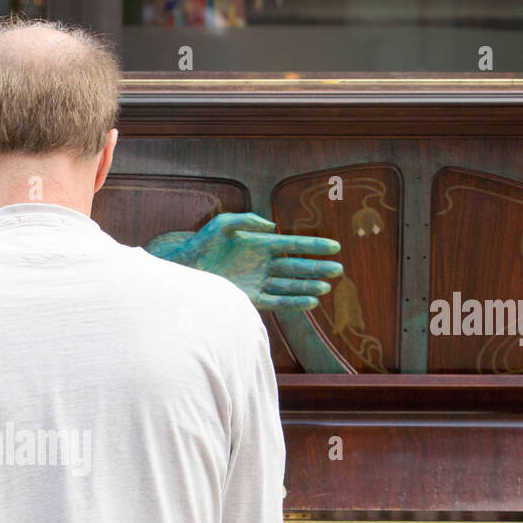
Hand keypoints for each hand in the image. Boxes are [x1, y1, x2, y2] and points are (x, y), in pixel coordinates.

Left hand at [146, 212, 342, 310]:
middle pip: (296, 266)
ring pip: (289, 285)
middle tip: (339, 269)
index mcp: (260, 244)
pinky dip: (293, 302)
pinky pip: (276, 301)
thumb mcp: (223, 224)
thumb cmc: (201, 244)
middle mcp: (263, 264)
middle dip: (317, 268)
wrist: (184, 270)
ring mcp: (258, 282)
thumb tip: (273, 227)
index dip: (314, 246)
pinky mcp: (250, 298)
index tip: (335, 246)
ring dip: (308, 286)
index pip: (293, 245)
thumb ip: (247, 220)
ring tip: (326, 287)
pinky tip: (309, 302)